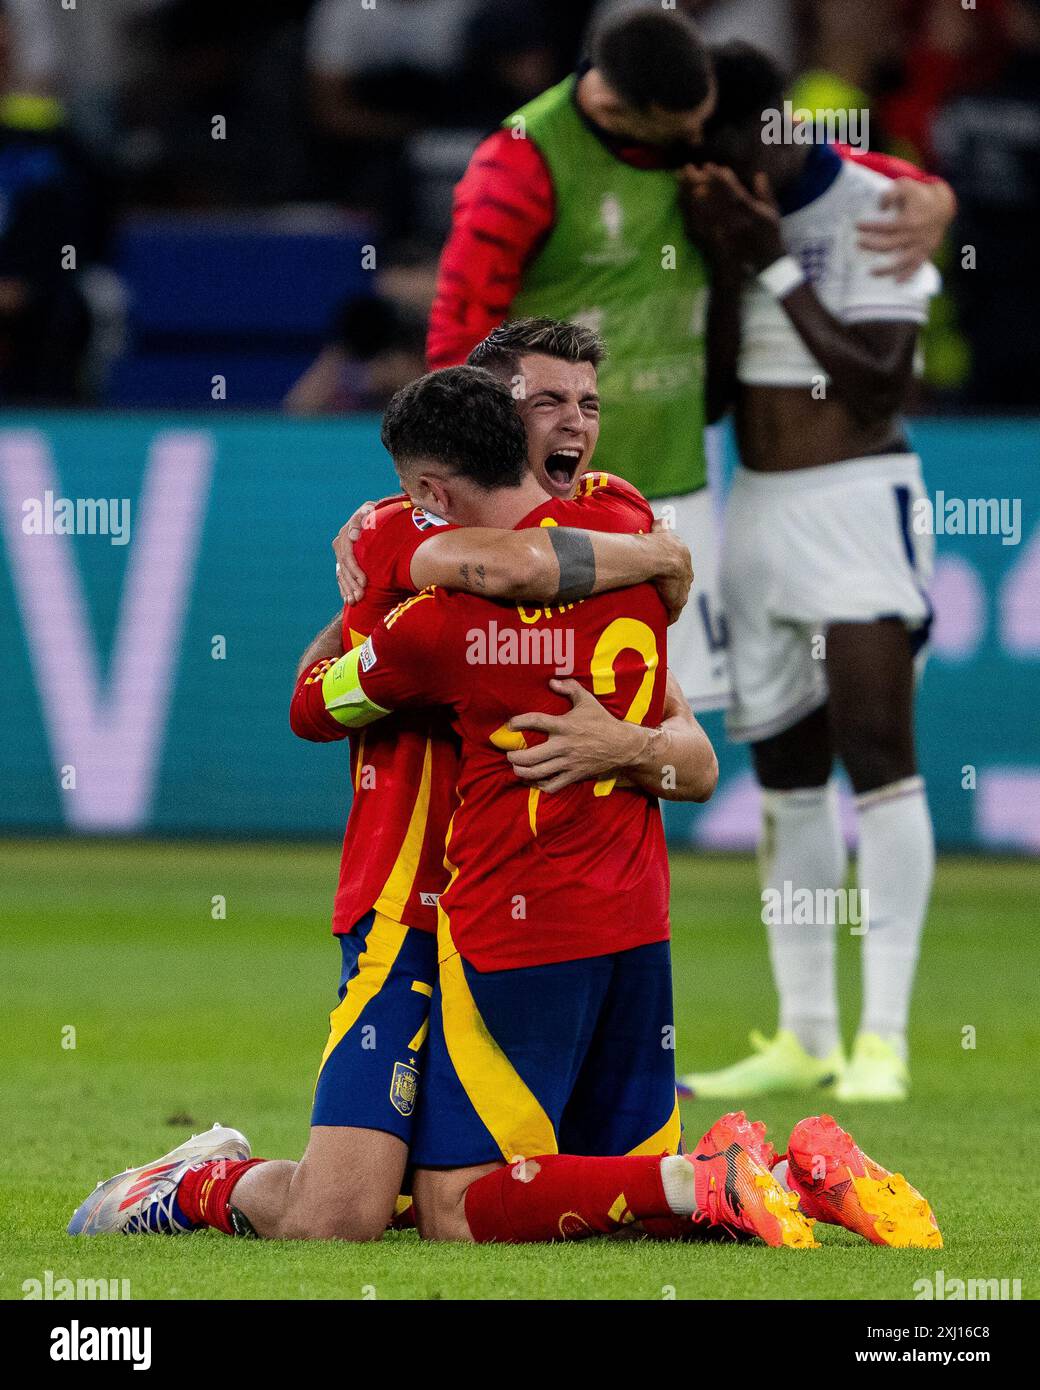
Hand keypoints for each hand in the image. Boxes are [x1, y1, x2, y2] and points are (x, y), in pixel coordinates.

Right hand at [332, 501, 375, 603]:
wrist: (380, 516)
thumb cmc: (380, 514)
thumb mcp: (373, 512)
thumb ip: (363, 519)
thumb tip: (353, 536)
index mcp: (346, 533)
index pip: (347, 556)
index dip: (355, 571)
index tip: (365, 583)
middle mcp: (341, 543)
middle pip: (343, 568)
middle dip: (352, 584)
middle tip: (360, 597)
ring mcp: (341, 552)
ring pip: (341, 574)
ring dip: (347, 589)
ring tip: (355, 602)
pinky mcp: (344, 561)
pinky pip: (341, 577)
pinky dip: (345, 589)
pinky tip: (348, 600)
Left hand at [506, 678, 647, 793]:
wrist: (622, 746)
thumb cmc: (603, 722)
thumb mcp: (587, 701)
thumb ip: (570, 688)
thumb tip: (552, 681)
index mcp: (564, 725)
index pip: (535, 721)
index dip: (518, 722)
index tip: (510, 724)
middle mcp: (563, 746)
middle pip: (530, 756)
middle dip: (514, 757)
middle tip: (509, 754)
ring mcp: (568, 763)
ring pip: (538, 773)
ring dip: (521, 772)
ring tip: (516, 768)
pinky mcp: (574, 775)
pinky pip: (552, 785)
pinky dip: (539, 785)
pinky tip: (534, 780)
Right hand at [648, 520, 692, 624]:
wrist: (659, 557)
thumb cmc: (656, 543)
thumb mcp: (660, 530)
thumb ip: (662, 525)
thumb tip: (661, 519)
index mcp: (683, 556)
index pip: (681, 564)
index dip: (673, 568)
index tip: (665, 572)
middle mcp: (687, 572)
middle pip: (682, 581)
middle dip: (675, 586)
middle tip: (662, 590)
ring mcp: (683, 588)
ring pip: (678, 596)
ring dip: (671, 601)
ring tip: (660, 607)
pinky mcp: (678, 601)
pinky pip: (673, 612)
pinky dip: (669, 616)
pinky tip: (663, 620)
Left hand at [680, 164, 783, 271]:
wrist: (762, 268)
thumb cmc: (770, 238)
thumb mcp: (773, 215)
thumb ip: (765, 194)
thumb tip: (759, 174)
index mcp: (750, 213)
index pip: (732, 191)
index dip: (719, 178)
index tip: (709, 165)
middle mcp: (734, 222)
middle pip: (712, 198)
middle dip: (698, 181)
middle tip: (688, 168)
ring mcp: (721, 234)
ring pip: (701, 211)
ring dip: (689, 193)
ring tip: (679, 178)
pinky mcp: (712, 243)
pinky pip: (697, 226)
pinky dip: (688, 211)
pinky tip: (681, 200)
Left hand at [858, 177, 952, 281]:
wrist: (944, 205)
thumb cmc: (919, 195)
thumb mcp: (906, 187)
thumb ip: (890, 194)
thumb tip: (880, 208)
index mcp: (908, 220)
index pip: (884, 227)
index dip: (869, 227)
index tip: (857, 225)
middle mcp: (913, 235)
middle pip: (888, 245)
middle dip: (871, 245)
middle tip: (858, 243)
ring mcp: (920, 246)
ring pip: (901, 262)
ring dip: (885, 269)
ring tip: (870, 272)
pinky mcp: (925, 252)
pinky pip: (917, 267)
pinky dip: (908, 275)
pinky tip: (896, 282)